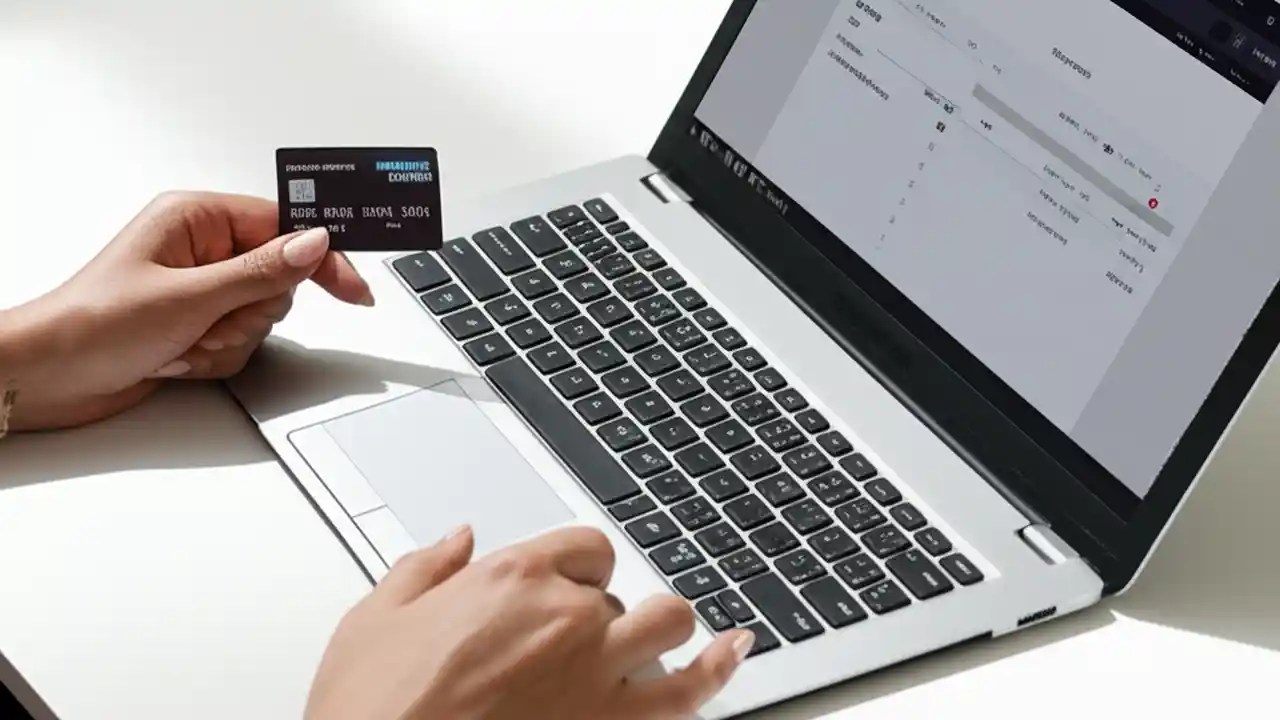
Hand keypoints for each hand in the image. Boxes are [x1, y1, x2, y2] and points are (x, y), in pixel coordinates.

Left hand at [0, 191, 372, 429]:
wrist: (50, 378)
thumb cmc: (93, 324)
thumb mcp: (189, 296)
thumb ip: (261, 271)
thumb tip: (315, 244)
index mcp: (196, 219)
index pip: (285, 227)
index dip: (321, 258)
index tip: (353, 288)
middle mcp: (202, 249)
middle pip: (279, 279)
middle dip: (250, 313)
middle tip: (211, 322)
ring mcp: (201, 289)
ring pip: (263, 317)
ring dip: (229, 340)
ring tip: (183, 342)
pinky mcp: (198, 324)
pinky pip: (242, 343)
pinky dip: (215, 357)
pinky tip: (177, 357)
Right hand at [305, 526, 752, 719]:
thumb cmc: (373, 707)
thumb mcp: (376, 617)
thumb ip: (425, 567)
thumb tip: (457, 539)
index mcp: (512, 576)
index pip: (581, 546)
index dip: (576, 567)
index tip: (563, 586)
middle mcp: (565, 615)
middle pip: (617, 589)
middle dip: (600, 607)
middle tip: (572, 639)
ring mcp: (597, 672)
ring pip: (668, 622)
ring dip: (665, 626)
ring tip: (661, 634)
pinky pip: (689, 691)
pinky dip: (719, 668)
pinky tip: (735, 651)